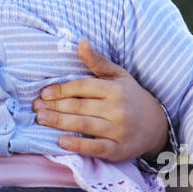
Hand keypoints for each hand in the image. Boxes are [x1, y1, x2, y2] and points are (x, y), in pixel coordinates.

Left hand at [33, 39, 169, 161]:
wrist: (157, 127)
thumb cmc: (131, 97)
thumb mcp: (118, 76)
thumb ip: (97, 62)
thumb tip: (81, 42)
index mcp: (115, 89)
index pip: (83, 87)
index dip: (61, 89)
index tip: (43, 93)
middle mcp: (118, 109)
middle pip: (80, 106)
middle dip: (55, 106)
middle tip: (35, 108)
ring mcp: (119, 130)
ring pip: (84, 124)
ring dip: (60, 122)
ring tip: (41, 119)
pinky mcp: (119, 150)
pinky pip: (96, 147)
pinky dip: (78, 145)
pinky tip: (61, 141)